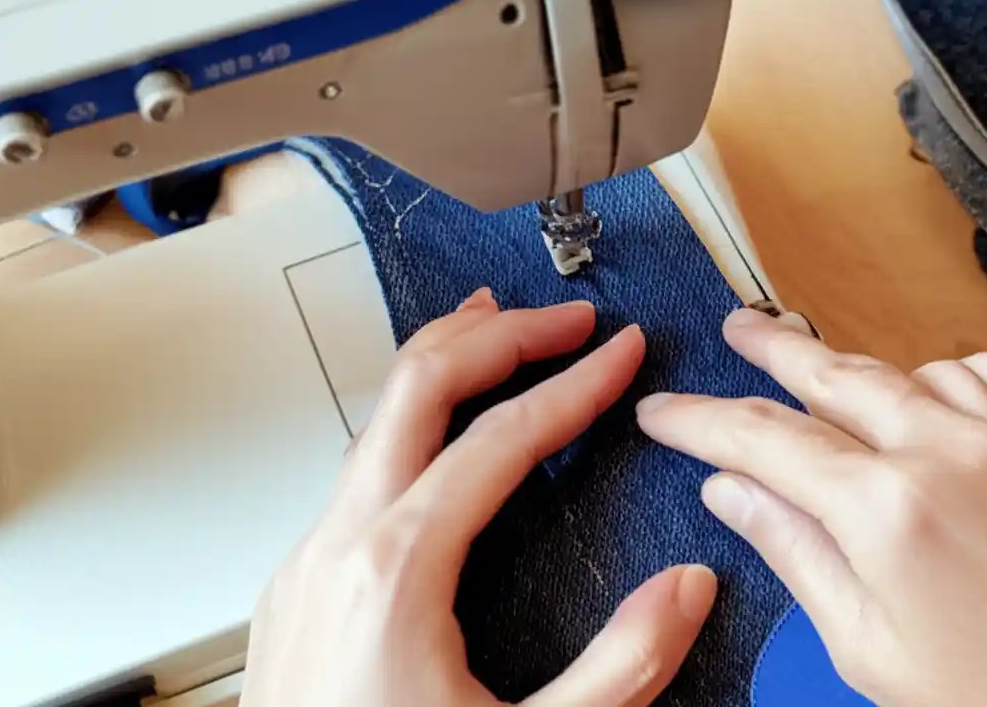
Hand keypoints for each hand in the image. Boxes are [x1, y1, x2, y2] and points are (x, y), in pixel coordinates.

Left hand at [240, 289, 717, 706]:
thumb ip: (621, 666)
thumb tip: (687, 588)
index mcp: (395, 571)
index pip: (503, 437)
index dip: (576, 385)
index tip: (621, 353)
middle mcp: (338, 546)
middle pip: (418, 387)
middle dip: (501, 335)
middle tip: (566, 318)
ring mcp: (307, 560)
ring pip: (377, 419)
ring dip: (446, 366)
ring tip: (499, 335)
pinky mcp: (299, 585)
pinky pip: (359, 468)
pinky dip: (413, 424)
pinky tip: (441, 439)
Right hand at [637, 308, 986, 706]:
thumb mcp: (871, 649)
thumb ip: (796, 554)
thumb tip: (731, 492)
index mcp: (886, 511)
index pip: (764, 437)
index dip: (701, 420)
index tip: (665, 413)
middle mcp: (948, 451)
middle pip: (833, 373)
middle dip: (774, 348)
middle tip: (738, 328)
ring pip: (909, 368)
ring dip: (859, 369)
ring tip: (827, 376)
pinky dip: (943, 374)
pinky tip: (928, 392)